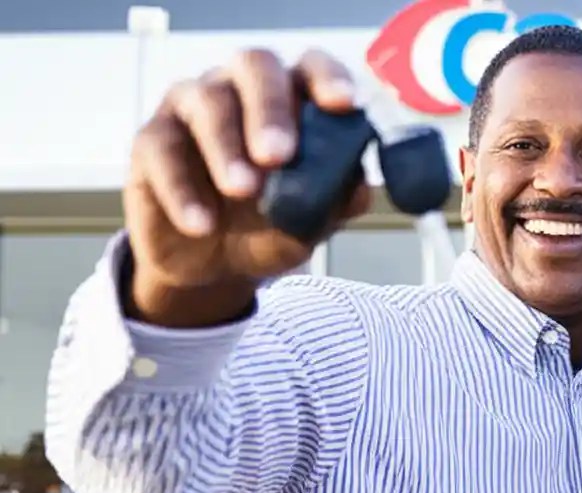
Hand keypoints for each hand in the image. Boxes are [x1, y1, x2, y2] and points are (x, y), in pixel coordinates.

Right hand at [124, 48, 370, 323]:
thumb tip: (361, 187)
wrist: (214, 267)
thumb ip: (337, 201)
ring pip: (207, 102)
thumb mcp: (310, 223)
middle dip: (269, 108)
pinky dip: (182, 189)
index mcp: (290, 99)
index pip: (311, 67)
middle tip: (279, 154)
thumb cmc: (270, 227)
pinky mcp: (151, 142)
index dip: (328, 78)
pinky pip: (161, 151)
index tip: (343, 105)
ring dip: (227, 148)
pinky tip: (201, 223)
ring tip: (244, 190)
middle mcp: (240, 89)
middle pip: (254, 67)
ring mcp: (192, 109)